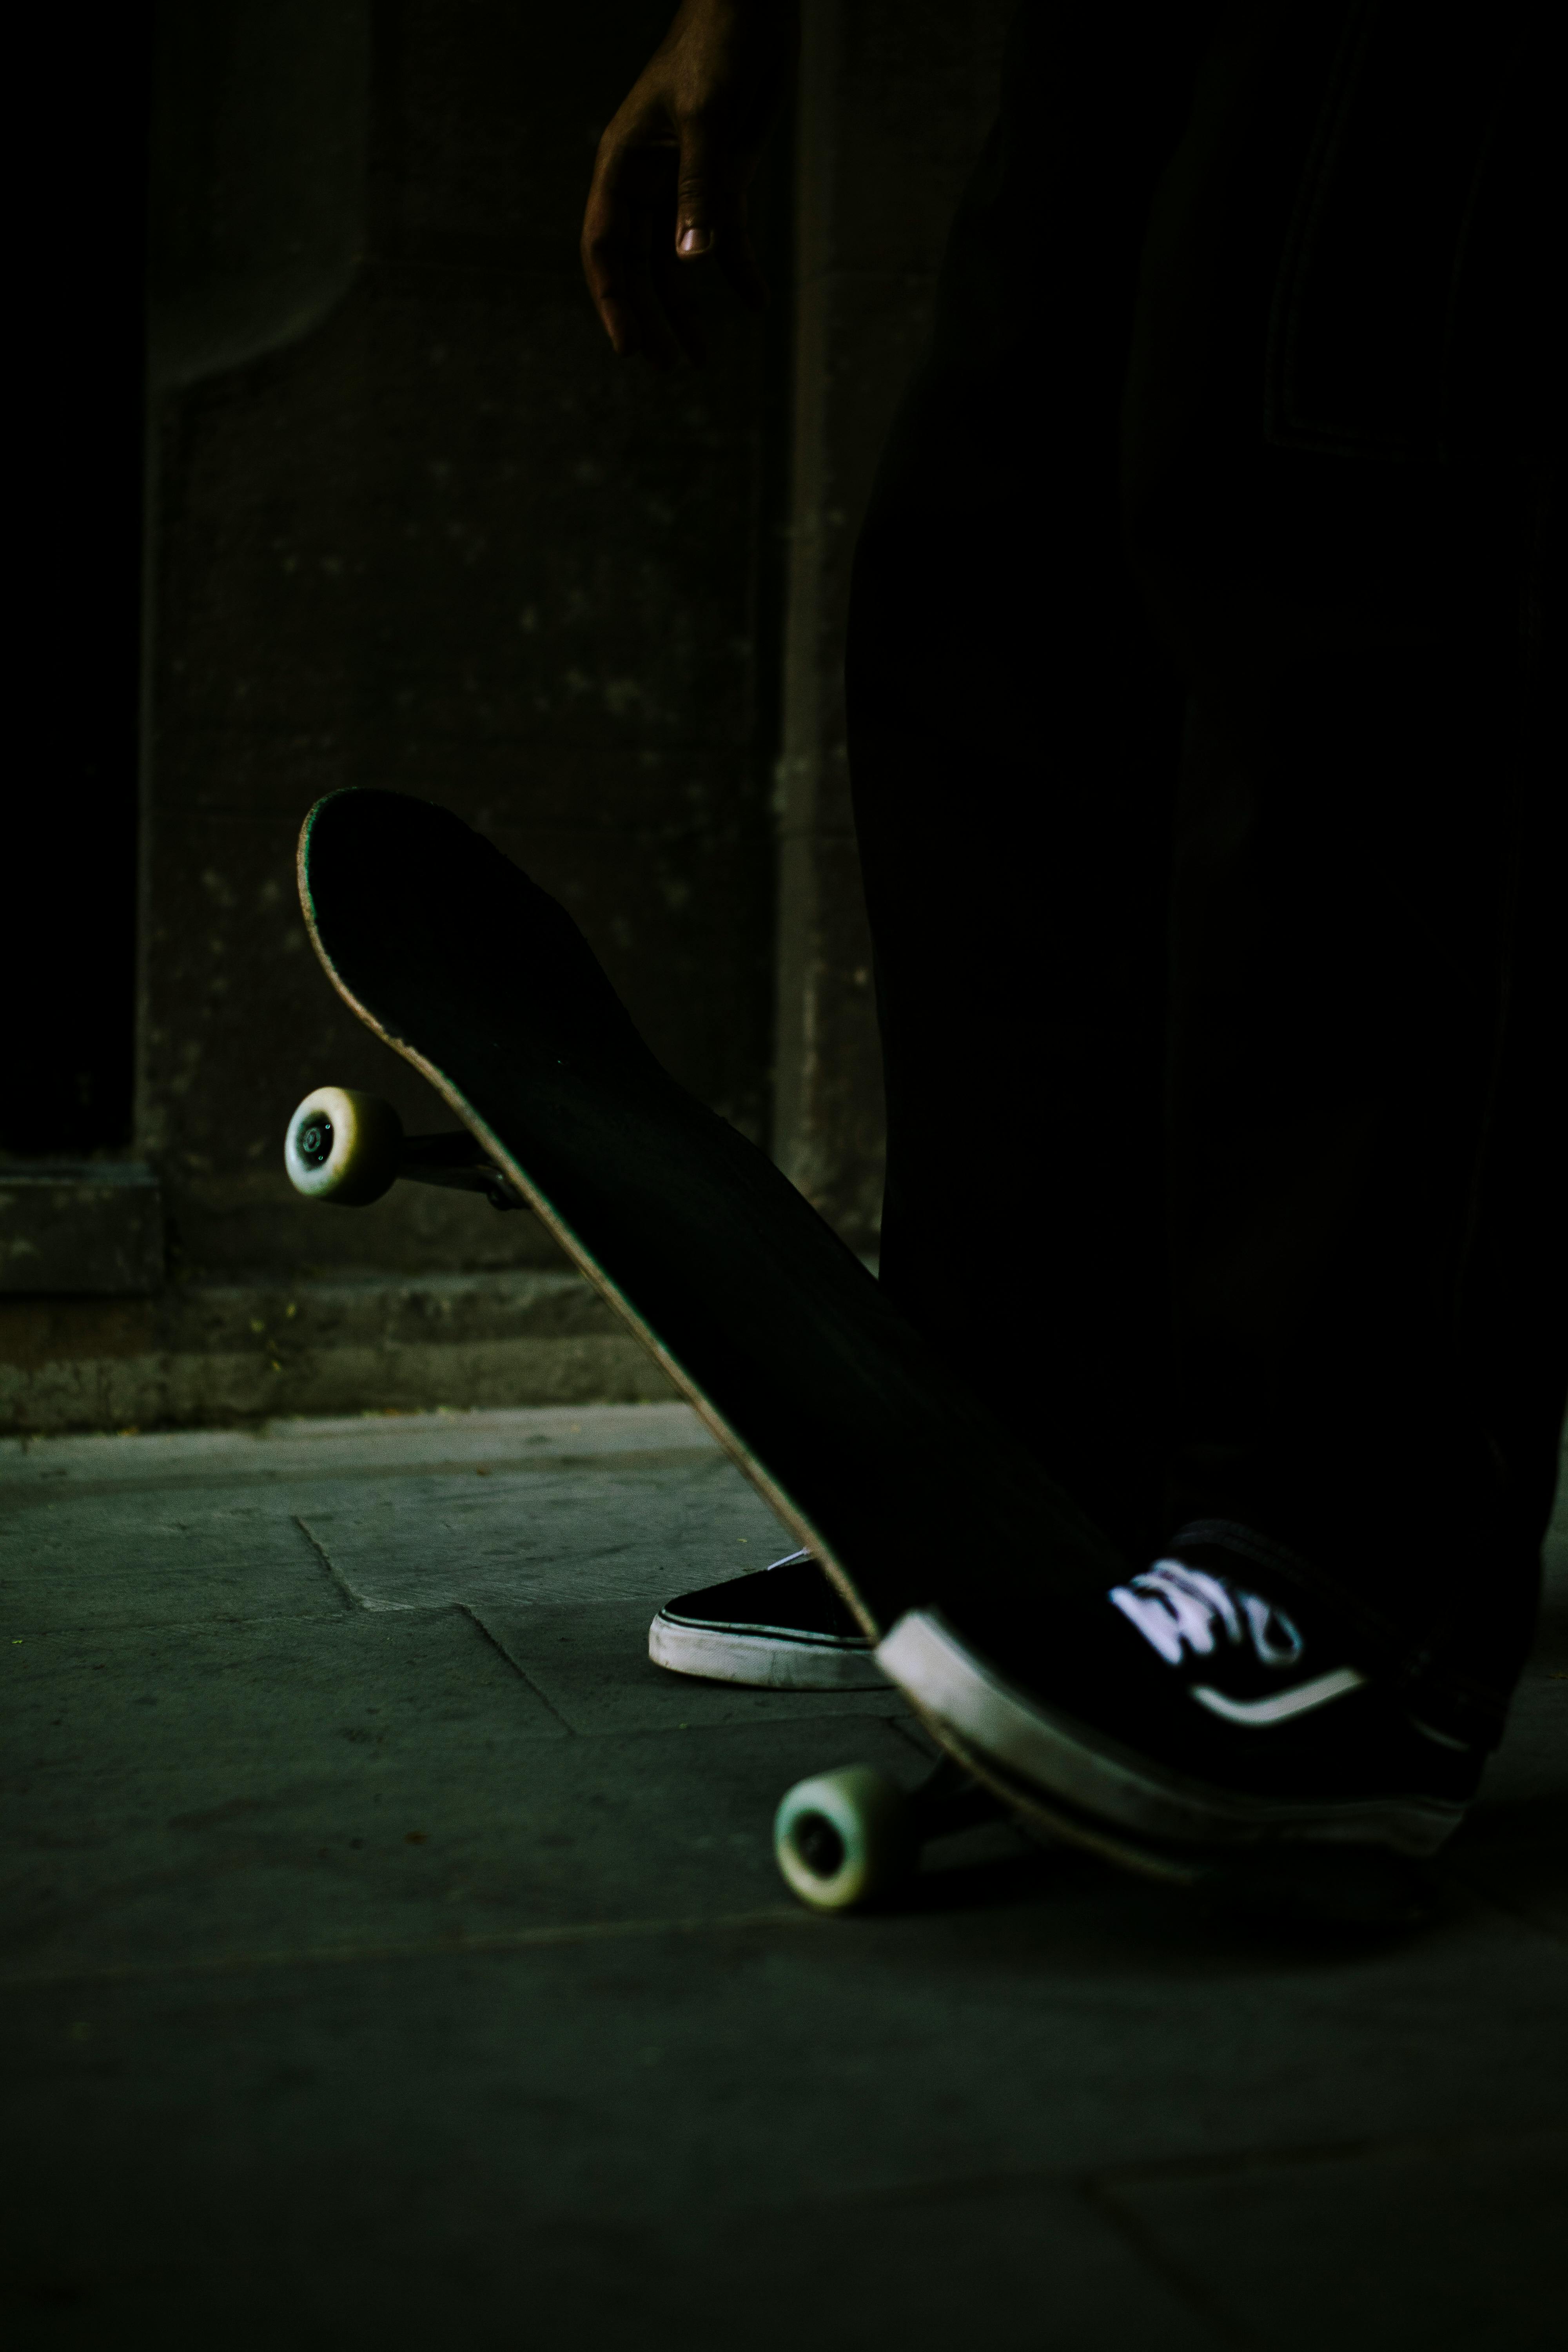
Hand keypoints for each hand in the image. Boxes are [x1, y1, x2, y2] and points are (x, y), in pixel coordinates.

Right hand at [582, 0, 793, 366]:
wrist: (752, 8)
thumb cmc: (716, 47)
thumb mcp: (705, 118)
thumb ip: (699, 190)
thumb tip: (691, 262)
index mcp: (623, 165)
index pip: (605, 247)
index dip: (613, 301)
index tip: (629, 348)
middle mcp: (647, 181)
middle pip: (639, 267)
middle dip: (652, 318)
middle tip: (669, 367)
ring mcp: (684, 183)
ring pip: (678, 262)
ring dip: (688, 310)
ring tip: (702, 358)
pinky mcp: (724, 178)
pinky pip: (727, 238)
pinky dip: (740, 272)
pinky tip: (757, 303)